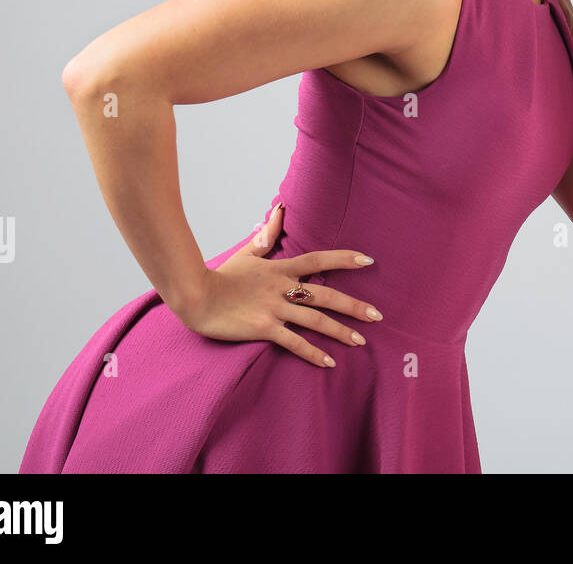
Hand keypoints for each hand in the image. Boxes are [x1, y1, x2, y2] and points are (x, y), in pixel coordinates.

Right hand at [179, 203, 380, 367]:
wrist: (195, 296)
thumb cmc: (221, 276)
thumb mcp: (247, 253)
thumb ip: (267, 235)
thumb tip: (281, 210)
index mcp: (280, 269)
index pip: (319, 260)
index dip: (344, 259)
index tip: (368, 261)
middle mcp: (282, 287)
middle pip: (325, 294)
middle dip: (353, 306)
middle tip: (377, 315)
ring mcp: (274, 308)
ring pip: (315, 320)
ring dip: (340, 331)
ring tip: (361, 341)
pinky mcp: (263, 328)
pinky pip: (294, 342)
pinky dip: (313, 353)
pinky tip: (329, 362)